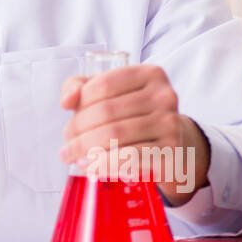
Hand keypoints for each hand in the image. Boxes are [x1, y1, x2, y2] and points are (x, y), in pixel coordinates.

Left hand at [57, 63, 209, 205]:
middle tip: (67, 143)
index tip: (68, 116)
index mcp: (150, 74)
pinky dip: (105, 163)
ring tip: (73, 156)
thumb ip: (80, 87)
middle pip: (107, 111)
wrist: (174, 146)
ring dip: (86, 148)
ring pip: (115, 134)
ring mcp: (170, 124)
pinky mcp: (171, 152)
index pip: (104, 84)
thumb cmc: (134, 115)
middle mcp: (165, 96)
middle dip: (78, 129)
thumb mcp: (109, 94)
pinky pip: (129, 157)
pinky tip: (92, 167)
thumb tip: (67, 101)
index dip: (80, 101)